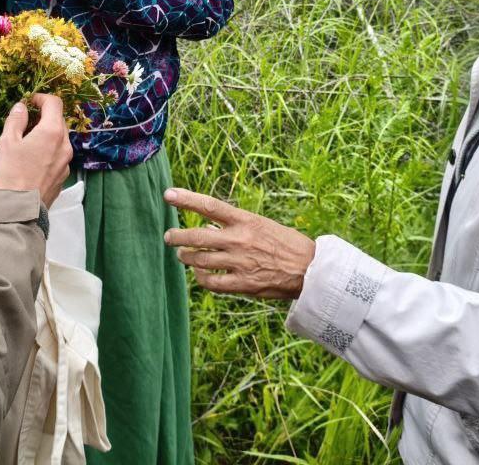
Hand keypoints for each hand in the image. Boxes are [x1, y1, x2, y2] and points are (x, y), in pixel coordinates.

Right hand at [0, 93, 72, 205]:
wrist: (18, 210)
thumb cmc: (10, 173)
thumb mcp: (7, 142)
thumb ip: (16, 120)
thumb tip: (22, 107)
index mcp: (52, 132)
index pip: (55, 103)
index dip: (41, 98)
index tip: (29, 101)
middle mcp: (64, 146)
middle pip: (59, 121)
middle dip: (44, 117)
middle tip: (25, 122)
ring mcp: (66, 163)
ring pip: (59, 141)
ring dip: (46, 136)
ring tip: (27, 143)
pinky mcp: (62, 178)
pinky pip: (58, 158)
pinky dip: (48, 152)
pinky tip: (32, 162)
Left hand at [163, 188, 316, 298]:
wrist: (310, 269)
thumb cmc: (286, 244)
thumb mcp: (262, 225)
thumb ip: (236, 227)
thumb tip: (210, 229)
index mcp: (245, 220)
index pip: (209, 206)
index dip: (186, 199)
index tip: (168, 195)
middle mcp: (239, 239)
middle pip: (197, 236)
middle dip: (177, 237)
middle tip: (169, 237)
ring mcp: (239, 262)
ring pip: (200, 260)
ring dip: (186, 257)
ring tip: (182, 255)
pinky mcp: (242, 283)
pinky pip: (211, 282)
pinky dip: (201, 278)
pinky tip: (199, 275)